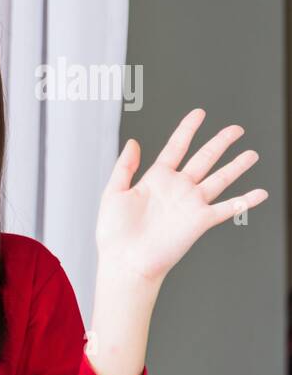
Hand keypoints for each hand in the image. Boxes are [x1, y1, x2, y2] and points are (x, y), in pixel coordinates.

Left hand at [96, 108, 267, 284]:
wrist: (126, 262)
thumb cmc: (115, 233)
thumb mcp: (114, 193)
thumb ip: (125, 166)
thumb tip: (133, 142)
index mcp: (156, 179)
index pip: (176, 147)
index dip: (188, 129)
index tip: (199, 113)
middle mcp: (177, 188)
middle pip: (204, 158)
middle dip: (220, 142)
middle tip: (236, 129)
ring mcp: (191, 204)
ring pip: (219, 179)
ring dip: (236, 166)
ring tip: (251, 154)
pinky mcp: (200, 221)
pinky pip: (228, 208)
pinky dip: (245, 201)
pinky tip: (260, 193)